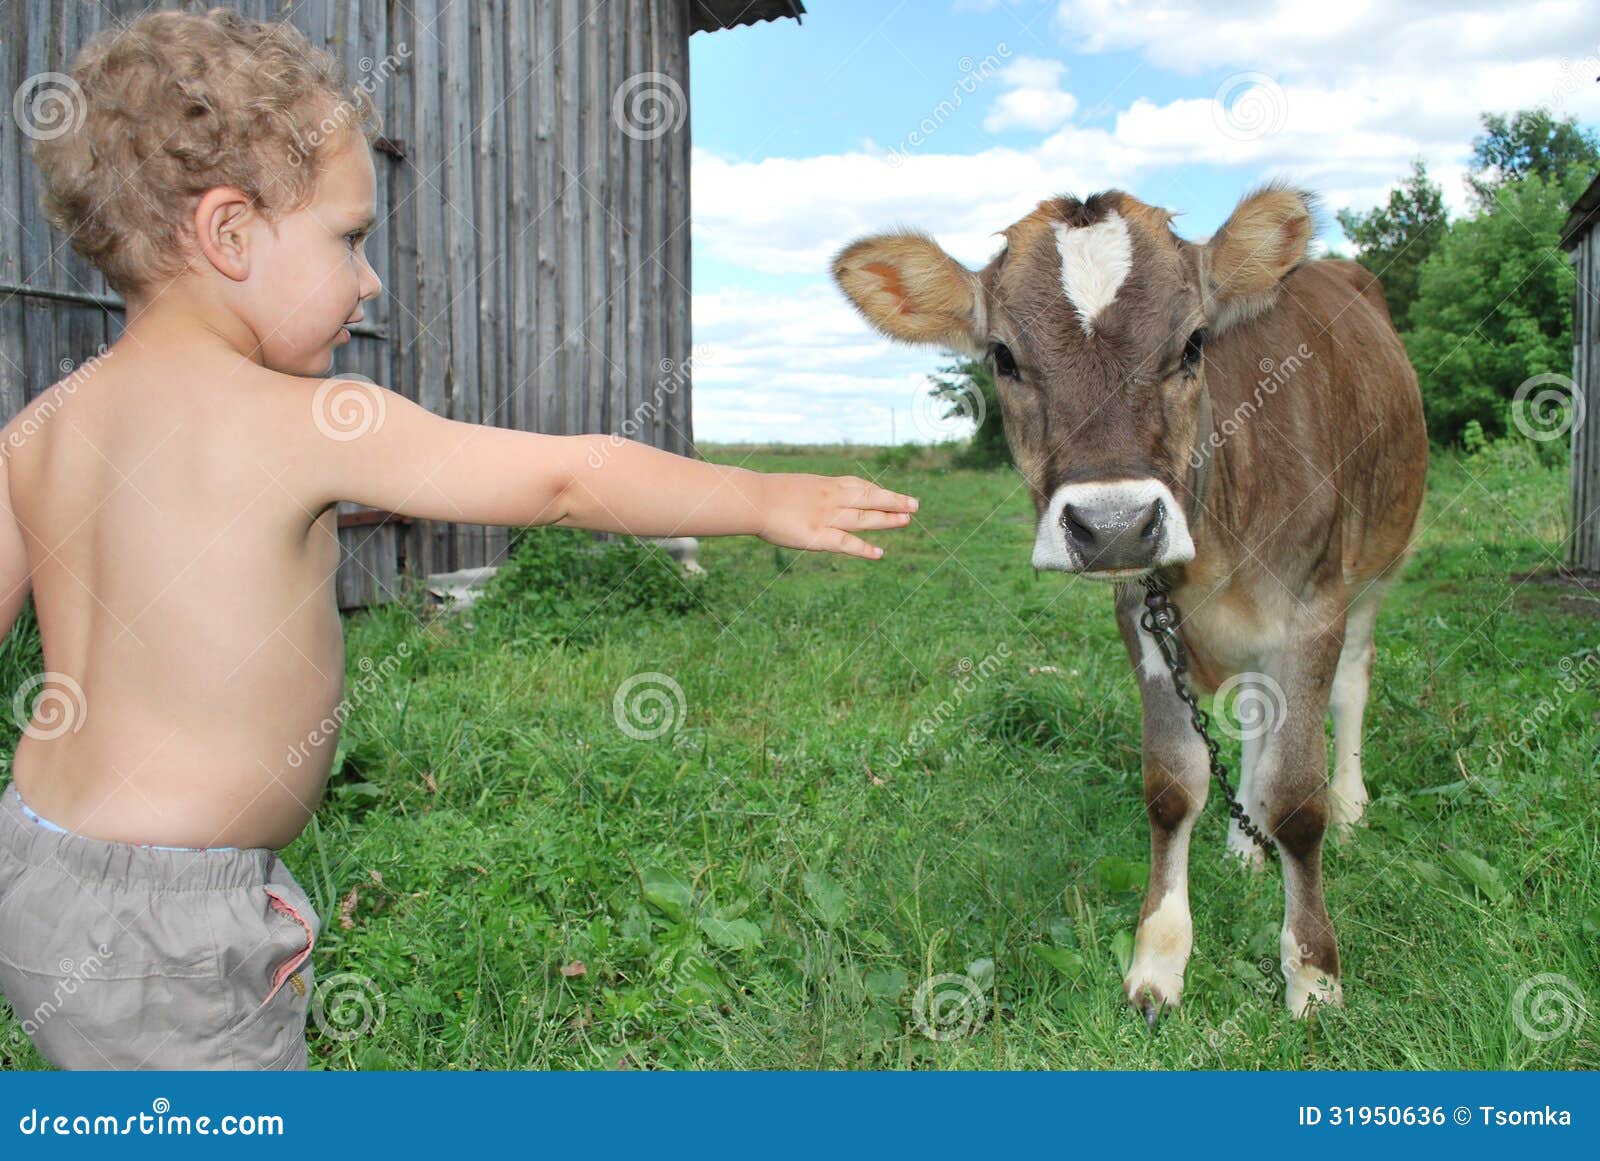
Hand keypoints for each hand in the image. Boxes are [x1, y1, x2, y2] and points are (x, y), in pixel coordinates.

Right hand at [757, 473, 918, 558]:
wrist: (752, 499)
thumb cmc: (762, 493)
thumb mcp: (789, 487)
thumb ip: (803, 495)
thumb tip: (803, 499)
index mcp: (824, 485)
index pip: (858, 485)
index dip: (877, 490)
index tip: (891, 493)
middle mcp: (831, 498)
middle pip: (869, 498)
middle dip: (893, 501)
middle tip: (915, 504)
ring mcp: (826, 517)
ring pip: (864, 517)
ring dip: (887, 519)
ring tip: (907, 520)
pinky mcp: (818, 537)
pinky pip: (846, 544)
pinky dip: (864, 549)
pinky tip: (879, 553)